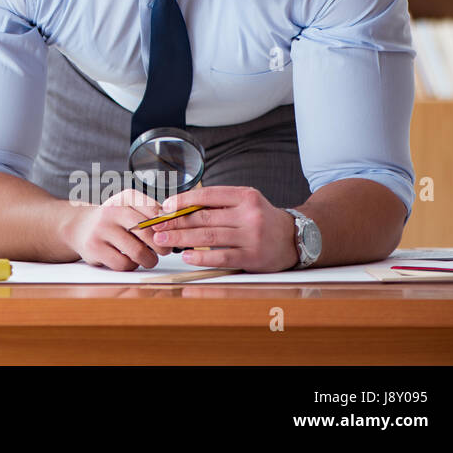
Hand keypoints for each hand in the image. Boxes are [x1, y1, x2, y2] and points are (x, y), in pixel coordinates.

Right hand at [61, 188, 172, 270]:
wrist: (81, 227)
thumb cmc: (115, 220)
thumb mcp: (131, 208)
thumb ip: (153, 213)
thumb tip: (178, 222)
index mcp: (126, 198)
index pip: (155, 211)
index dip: (168, 226)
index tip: (173, 233)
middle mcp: (112, 210)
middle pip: (148, 233)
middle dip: (162, 247)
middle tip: (165, 251)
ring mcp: (101, 229)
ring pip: (137, 252)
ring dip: (149, 260)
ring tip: (149, 258)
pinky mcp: (94, 248)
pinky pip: (123, 264)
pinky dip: (131, 265)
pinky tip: (129, 259)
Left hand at [152, 186, 299, 272]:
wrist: (295, 238)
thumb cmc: (261, 218)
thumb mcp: (245, 201)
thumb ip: (218, 203)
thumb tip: (180, 207)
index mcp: (244, 196)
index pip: (206, 196)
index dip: (182, 201)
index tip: (165, 207)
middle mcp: (249, 214)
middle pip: (204, 218)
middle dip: (175, 222)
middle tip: (156, 226)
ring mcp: (251, 236)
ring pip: (209, 237)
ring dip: (182, 238)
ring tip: (163, 240)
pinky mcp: (252, 257)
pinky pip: (221, 257)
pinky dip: (201, 257)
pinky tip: (186, 256)